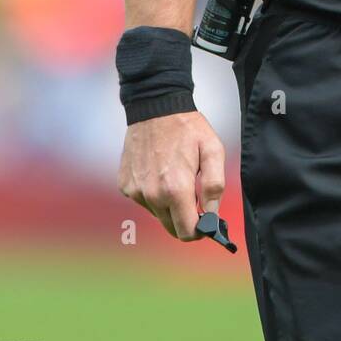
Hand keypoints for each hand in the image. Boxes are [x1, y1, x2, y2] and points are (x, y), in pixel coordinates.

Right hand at [118, 111, 225, 241]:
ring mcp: (136, 191)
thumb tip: (212, 215)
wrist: (155, 108)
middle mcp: (152, 195)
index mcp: (176, 189)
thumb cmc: (187, 128)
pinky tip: (160, 172)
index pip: (187, 232)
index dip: (201, 230)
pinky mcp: (126, 186)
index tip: (207, 220)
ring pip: (158, 215)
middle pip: (172, 228)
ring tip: (176, 177)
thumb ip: (215, 186)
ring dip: (170, 206)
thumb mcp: (213, 150)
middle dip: (186, 220)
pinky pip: (144, 201)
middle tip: (195, 200)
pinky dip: (155, 194)